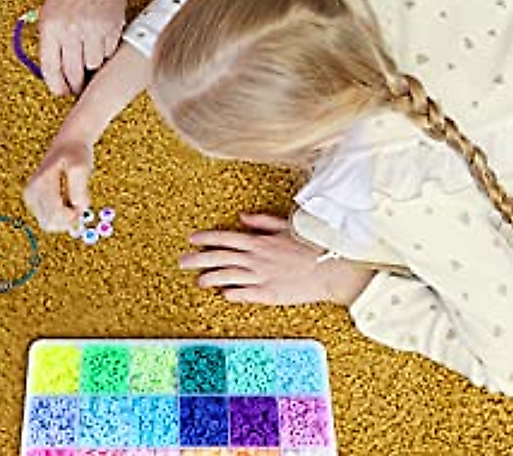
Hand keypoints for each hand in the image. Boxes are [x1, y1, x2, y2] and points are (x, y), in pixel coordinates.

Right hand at [23, 138, 93, 232]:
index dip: (71, 217)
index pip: (54, 215)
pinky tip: (65, 200)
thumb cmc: (76, 155)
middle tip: (79, 204)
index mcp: (40, 183)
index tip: (82, 205)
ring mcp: (30, 196)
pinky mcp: (32, 200)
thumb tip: (76, 210)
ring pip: (48, 224)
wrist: (68, 145)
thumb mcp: (82, 168)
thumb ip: (79, 191)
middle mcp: (31, 191)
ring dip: (64, 218)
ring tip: (72, 199)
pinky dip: (59, 215)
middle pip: (49, 223)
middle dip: (67, 219)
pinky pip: (47, 219)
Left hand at [39, 0, 128, 96]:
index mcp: (50, 27)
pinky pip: (108, 53)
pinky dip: (105, 52)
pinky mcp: (112, 29)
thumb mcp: (48, 12)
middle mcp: (71, 31)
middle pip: (73, 73)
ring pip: (93, 65)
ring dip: (91, 65)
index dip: (56, 85)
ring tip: (88, 56)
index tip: (60, 91)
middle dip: (75, 84)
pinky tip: (100, 42)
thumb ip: (49, 40)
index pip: (51, 68)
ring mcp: (93, 30)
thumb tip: (53, 70)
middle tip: (76, 85)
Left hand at [179, 213, 373, 305]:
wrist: (331, 269)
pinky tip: (223, 294)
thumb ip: (261, 222)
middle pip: (220, 257)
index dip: (206, 238)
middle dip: (199, 259)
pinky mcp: (270, 294)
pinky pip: (245, 294)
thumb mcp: (285, 226)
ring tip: (198, 280)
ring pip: (228, 277)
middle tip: (182, 262)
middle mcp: (255, 259)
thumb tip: (242, 218)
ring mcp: (261, 277)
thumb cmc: (309, 245)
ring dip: (211, 278)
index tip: (192, 239)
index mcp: (258, 241)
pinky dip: (232, 293)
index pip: (224, 238)